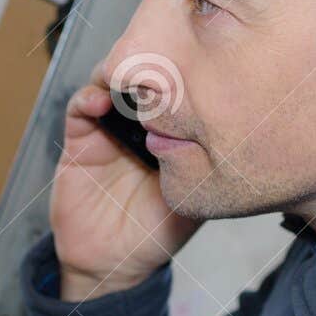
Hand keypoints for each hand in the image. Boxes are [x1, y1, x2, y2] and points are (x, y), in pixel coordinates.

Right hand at [50, 67, 198, 300]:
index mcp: (168, 135)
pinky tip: (100, 100)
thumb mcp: (195, 200)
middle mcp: (138, 127)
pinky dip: (87, 98)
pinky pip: (79, 110)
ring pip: (111, 84)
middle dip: (150, 61)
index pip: (175, 92)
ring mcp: (108, 131)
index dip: (182, 73)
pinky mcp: (80, 141)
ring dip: (118, 72)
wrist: (111, 263)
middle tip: (161, 53)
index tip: (194, 61)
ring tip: (129, 73)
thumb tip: (235, 139)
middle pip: (143, 78)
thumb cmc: (155, 233)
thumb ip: (208, 171)